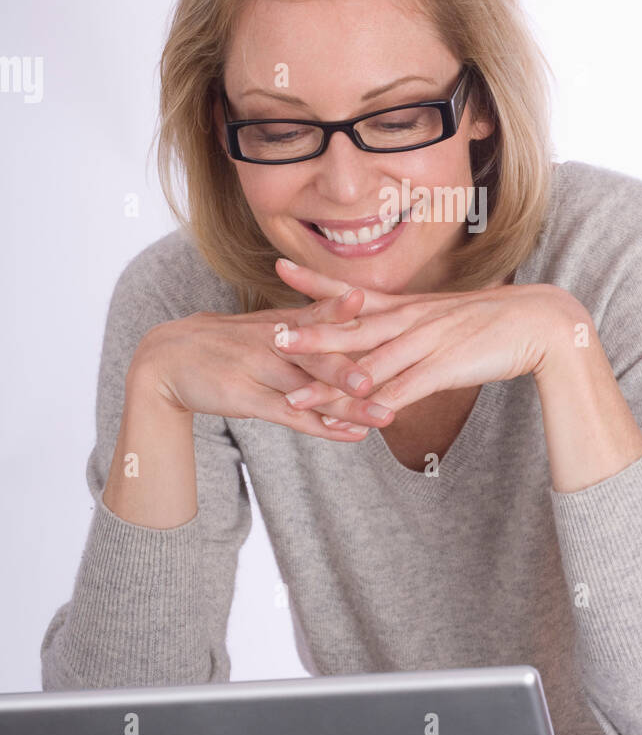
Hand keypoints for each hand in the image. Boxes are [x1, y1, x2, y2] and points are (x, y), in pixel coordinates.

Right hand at [131, 282, 397, 440]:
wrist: (165, 361)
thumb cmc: (221, 343)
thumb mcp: (258, 324)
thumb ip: (297, 322)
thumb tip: (341, 311)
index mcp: (276, 323)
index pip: (311, 313)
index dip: (335, 306)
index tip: (363, 299)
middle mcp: (271, 344)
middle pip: (316, 355)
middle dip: (350, 367)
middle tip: (383, 375)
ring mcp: (258, 372)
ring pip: (310, 391)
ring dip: (348, 405)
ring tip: (384, 415)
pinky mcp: (247, 400)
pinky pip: (292, 416)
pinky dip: (324, 427)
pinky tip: (352, 436)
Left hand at [271, 258, 577, 421]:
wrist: (540, 323)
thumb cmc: (493, 322)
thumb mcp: (443, 319)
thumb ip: (411, 330)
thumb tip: (387, 341)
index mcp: (408, 306)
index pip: (353, 291)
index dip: (315, 280)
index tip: (280, 266)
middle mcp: (411, 320)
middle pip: (351, 328)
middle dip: (309, 335)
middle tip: (272, 336)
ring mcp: (427, 343)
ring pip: (370, 365)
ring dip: (332, 384)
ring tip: (297, 395)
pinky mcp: (445, 367)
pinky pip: (407, 389)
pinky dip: (383, 403)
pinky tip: (362, 417)